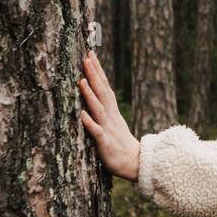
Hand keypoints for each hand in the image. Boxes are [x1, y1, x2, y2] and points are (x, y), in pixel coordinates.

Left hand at [79, 51, 140, 180]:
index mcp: (112, 111)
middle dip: (94, 75)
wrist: (135, 163)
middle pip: (102, 92)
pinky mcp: (105, 143)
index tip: (90, 54)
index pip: (104, 86)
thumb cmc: (120, 143)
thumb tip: (95, 92)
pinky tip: (81, 114)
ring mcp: (108, 129)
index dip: (97, 70)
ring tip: (81, 80)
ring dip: (90, 95)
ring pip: (98, 109)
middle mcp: (110, 116)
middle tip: (86, 58)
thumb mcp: (113, 122)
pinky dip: (89, 122)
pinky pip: (97, 132)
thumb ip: (103, 108)